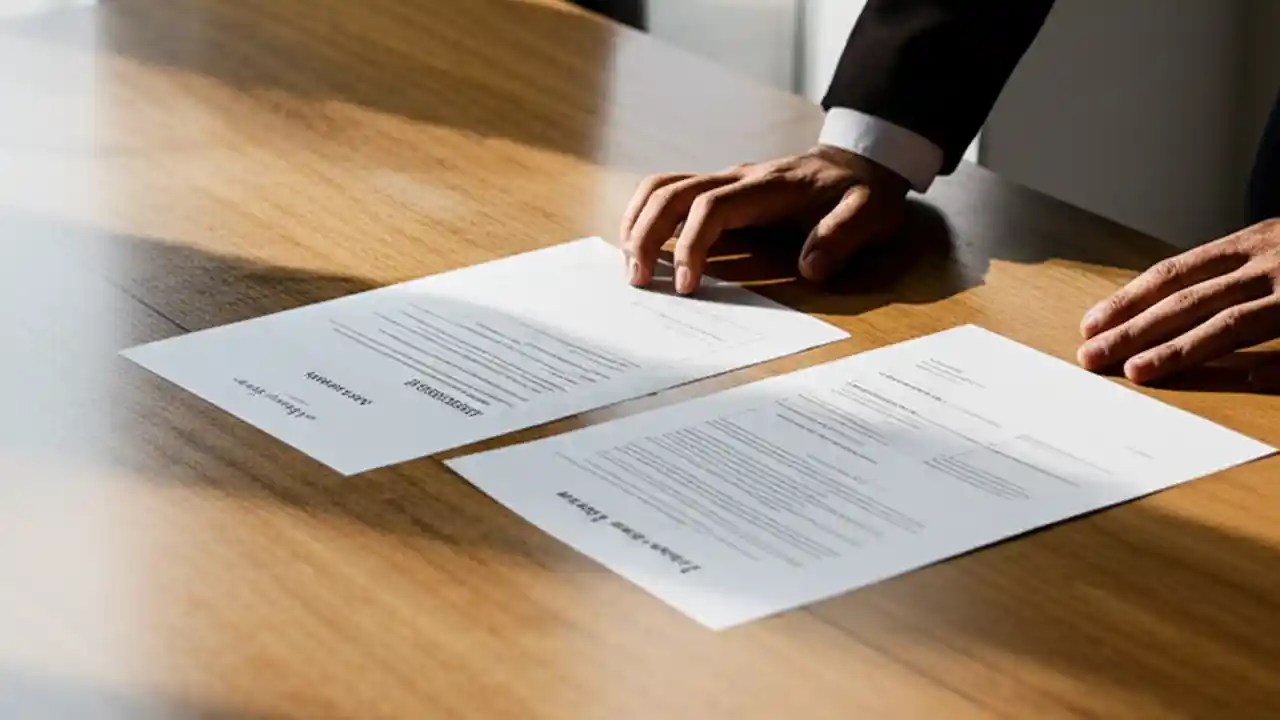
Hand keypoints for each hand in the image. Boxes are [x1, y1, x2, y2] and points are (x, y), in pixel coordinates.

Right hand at [619, 146, 908, 293]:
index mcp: (767, 186)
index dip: (692, 245)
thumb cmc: (861, 191)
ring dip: (637, 222)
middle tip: (637, 280)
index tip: (688, 286)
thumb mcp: (870, 212)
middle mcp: (736, 177)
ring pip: (662, 187)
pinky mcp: (719, 189)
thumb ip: (843, 236)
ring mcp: (724, 179)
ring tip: (630, 264)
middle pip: (672, 193)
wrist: (859, 159)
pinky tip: (640, 246)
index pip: (711, 207)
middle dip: (646, 234)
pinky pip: (669, 192)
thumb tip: (810, 269)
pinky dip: (646, 216)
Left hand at [1078, 218, 1279, 384]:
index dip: (1129, 300)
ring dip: (1181, 349)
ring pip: (1234, 323)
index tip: (1090, 325)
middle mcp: (1268, 264)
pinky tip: (1250, 380)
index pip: (1175, 274)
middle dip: (1135, 331)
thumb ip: (1232, 272)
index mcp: (1250, 245)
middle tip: (1091, 356)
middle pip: (1190, 301)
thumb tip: (1169, 305)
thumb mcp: (1275, 245)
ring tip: (1136, 371)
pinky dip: (1279, 363)